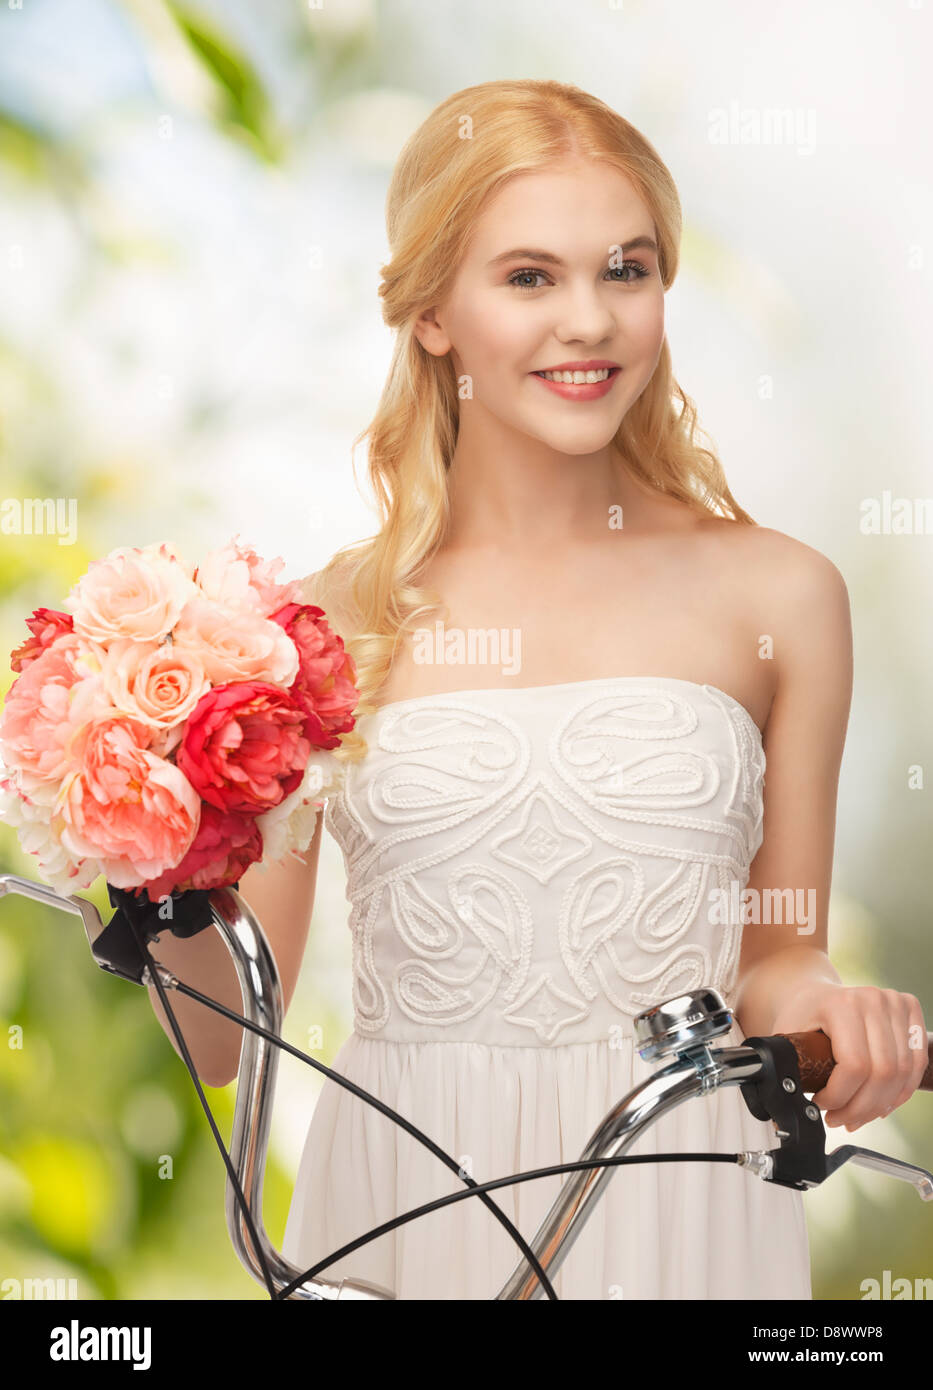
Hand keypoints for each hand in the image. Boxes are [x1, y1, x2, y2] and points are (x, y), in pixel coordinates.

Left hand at [770, 983, 927, 1130]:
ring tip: (859, 1116)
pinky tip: (881, 1104)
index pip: (855, 1065)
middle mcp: (873, 999)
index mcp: (841, 1004)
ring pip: (902, 1072)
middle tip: (841, 1120)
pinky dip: (901, 1091)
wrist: (813, 992)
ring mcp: (894, 1002)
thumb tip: (784, 1117)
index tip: (822, 1105)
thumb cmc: (800, 1016)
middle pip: (882, 1073)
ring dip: (881, 1104)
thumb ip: (786, 1072)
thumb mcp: (787, 1038)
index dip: (841, 1096)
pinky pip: (916, 1062)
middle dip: (861, 1108)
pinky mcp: (909, 1009)